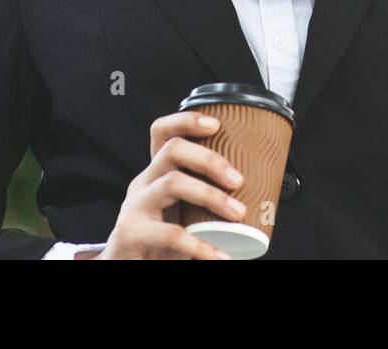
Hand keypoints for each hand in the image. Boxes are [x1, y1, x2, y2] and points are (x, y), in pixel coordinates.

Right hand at [94, 111, 246, 259]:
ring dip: (211, 196)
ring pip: (172, 182)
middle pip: (172, 150)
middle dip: (210, 160)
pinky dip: (200, 246)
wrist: (128, 266)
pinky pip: (170, 233)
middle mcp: (143, 183)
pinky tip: (219, 256)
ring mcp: (134, 207)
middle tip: (239, 181)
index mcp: (156, 173)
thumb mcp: (181, 210)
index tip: (217, 125)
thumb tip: (258, 189)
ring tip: (238, 214)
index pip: (163, 132)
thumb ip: (204, 196)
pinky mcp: (130, 233)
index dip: (186, 121)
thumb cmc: (160, 239)